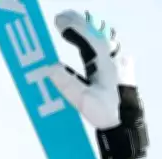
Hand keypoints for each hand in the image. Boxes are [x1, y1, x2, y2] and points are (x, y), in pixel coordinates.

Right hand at [48, 10, 125, 128]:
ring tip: (75, 25)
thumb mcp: (83, 100)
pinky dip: (96, 40)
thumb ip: (66, 82)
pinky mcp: (119, 69)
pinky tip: (93, 41)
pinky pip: (107, 48)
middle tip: (61, 17)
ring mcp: (118, 63)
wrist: (127, 124)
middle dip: (78, 24)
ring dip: (88, 30)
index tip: (58, 19)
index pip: (88, 37)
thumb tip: (49, 67)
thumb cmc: (106, 112)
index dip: (73, 26)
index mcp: (105, 62)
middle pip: (95, 34)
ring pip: (103, 39)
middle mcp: (113, 58)